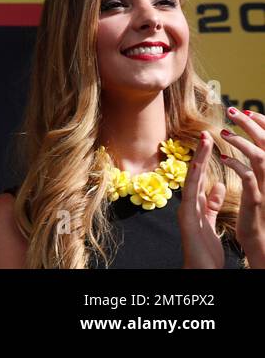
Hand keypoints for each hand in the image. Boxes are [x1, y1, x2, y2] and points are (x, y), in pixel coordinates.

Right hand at [180, 131, 227, 267]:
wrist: (200, 270)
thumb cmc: (205, 251)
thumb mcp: (211, 222)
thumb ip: (212, 204)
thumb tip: (219, 186)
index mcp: (196, 205)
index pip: (201, 177)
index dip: (205, 160)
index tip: (210, 142)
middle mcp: (188, 204)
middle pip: (195, 174)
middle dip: (200, 154)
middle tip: (206, 133)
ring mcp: (186, 209)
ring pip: (192, 179)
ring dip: (198, 160)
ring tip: (204, 142)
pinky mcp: (188, 217)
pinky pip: (191, 195)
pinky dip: (194, 179)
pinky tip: (197, 167)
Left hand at [222, 107, 264, 266]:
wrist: (262, 240)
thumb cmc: (259, 211)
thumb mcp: (261, 185)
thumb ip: (258, 167)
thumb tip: (251, 146)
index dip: (263, 125)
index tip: (249, 112)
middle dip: (252, 125)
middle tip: (234, 110)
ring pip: (260, 158)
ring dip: (242, 142)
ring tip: (224, 132)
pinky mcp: (257, 199)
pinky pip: (249, 177)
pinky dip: (236, 165)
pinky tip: (224, 159)